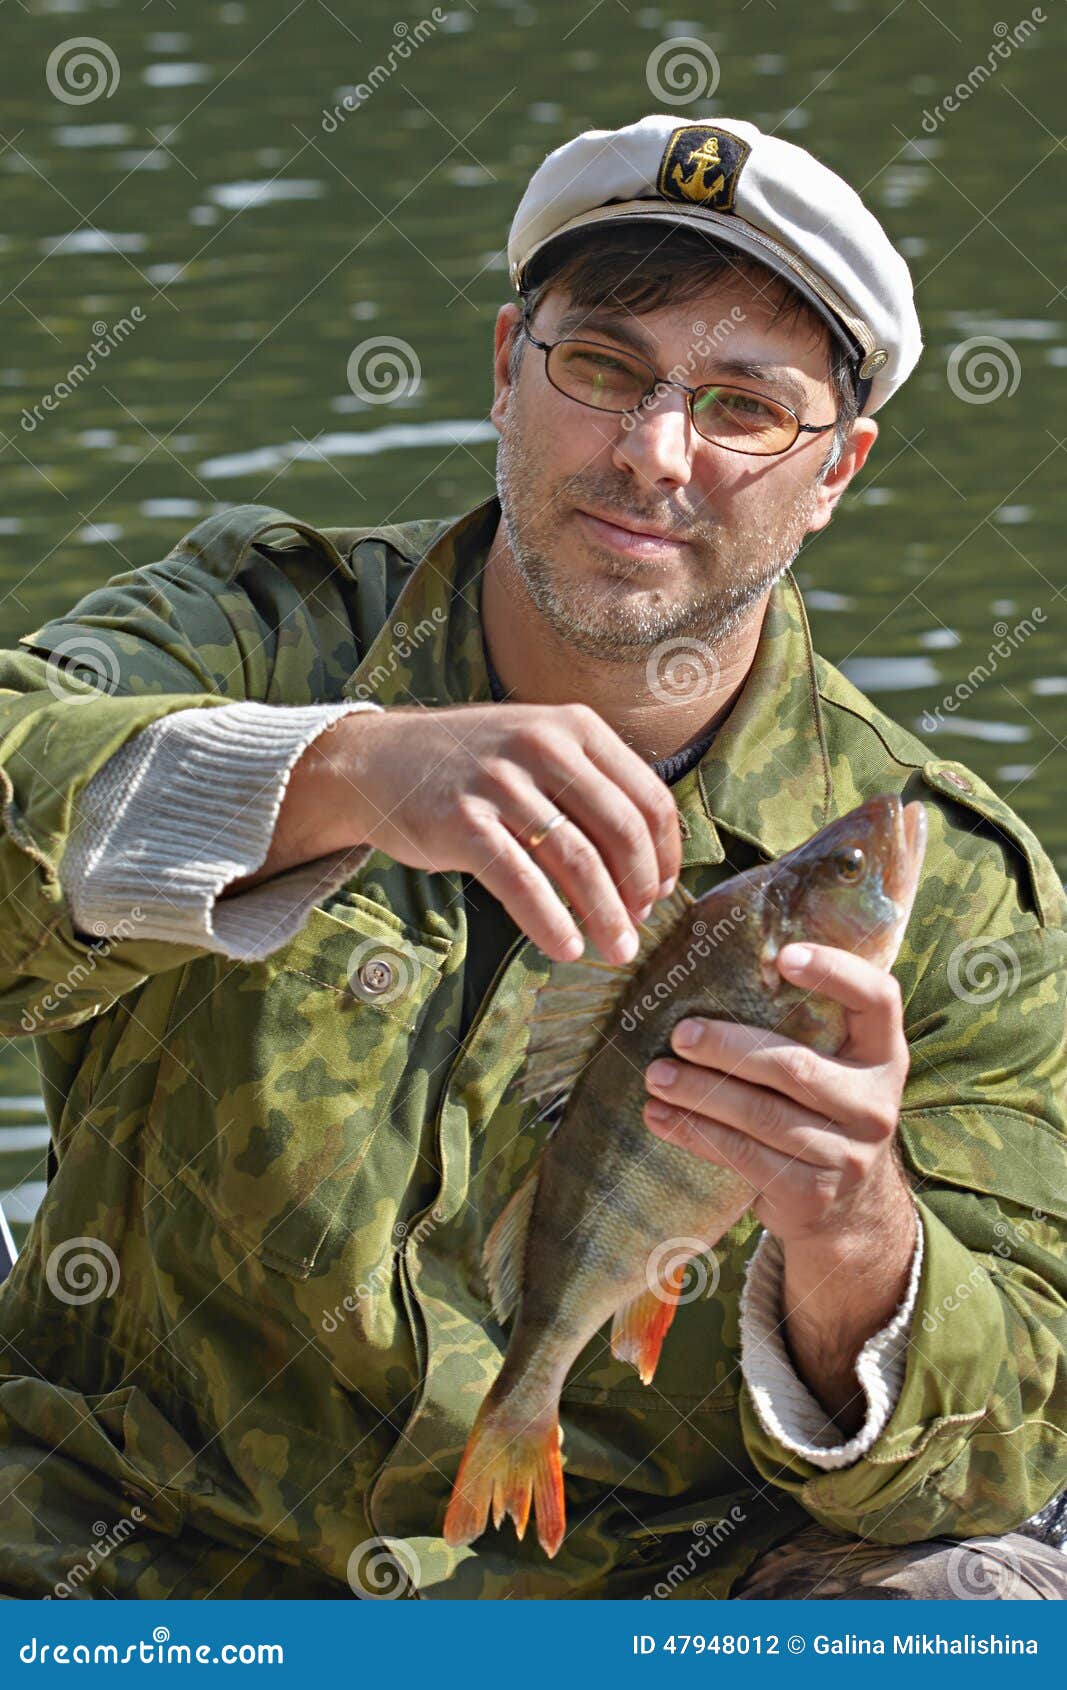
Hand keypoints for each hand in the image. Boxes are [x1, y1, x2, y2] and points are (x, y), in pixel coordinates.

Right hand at [270, 702, 681, 965]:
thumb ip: (589, 786)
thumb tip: (649, 863)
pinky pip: (522, 882)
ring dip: (605, 915)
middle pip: (620, 831)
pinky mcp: (462, 822)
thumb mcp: (537, 747)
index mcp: (574, 726)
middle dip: (640, 888)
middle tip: (641, 925)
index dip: (665, 853)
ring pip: (577, 861)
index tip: (663, 891)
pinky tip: (565, 948)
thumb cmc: (470, 764)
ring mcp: (500, 783)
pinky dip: (550, 922)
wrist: (376, 760)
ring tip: (616, 949)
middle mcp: (542, 746)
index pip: (647, 796)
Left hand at [642, 940, 912, 1247]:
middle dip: (728, 1047)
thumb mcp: (833, 1064)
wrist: (849, 1207)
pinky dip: (695, 1133)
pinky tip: (660, 1117)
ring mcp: (848, 1153)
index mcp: (883, 1054)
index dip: (836, 972)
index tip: (783, 956)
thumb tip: (713, 966)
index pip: (878, 999)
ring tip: (656, 1076)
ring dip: (699, 1093)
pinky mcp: (811, 1194)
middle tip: (680, 1034)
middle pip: (795, 1066)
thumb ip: (803, 1024)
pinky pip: (744, 1156)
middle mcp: (875, 1103)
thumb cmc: (821, 1108)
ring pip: (761, 1115)